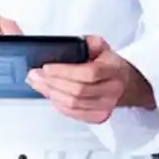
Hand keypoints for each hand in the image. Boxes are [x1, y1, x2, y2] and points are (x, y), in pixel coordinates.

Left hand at [25, 35, 155, 123]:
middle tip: (34, 75)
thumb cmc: (105, 62)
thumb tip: (57, 41)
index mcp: (114, 68)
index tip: (46, 67)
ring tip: (38, 84)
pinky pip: (74, 114)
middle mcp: (114, 89)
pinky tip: (51, 95)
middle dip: (52, 83)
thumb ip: (83, 41)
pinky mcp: (100, 117)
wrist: (124, 83)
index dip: (65, 72)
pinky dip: (59, 105)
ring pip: (74, 104)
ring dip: (52, 94)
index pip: (89, 73)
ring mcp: (108, 105)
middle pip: (78, 91)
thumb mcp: (98, 46)